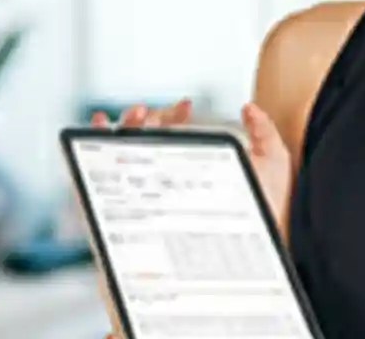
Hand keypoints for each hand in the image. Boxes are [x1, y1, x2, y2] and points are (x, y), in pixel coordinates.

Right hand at [92, 99, 292, 239]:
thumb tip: (249, 108)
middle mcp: (169, 182)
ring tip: (133, 120)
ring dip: (118, 132)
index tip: (187, 105)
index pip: (174, 135)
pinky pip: (101, 185)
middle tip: (149, 111)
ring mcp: (148, 199)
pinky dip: (92, 158)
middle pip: (142, 143)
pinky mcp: (127, 217)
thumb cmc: (264, 218)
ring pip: (121, 158)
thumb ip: (265, 132)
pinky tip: (100, 139)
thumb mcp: (273, 165)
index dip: (174, 115)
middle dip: (140, 119)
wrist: (259, 258)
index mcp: (194, 169)